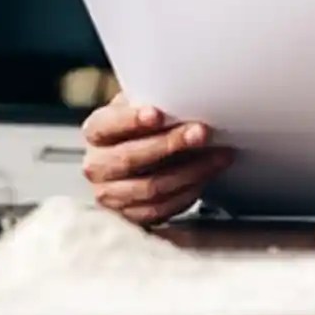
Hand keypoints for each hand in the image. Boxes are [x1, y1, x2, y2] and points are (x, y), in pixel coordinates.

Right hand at [80, 93, 233, 225]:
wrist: (139, 158)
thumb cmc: (142, 128)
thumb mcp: (140, 107)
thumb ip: (152, 102)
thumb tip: (183, 99)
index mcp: (96, 132)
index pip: (108, 125)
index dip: (132, 121)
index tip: (158, 114)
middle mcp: (96, 165)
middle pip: (132, 158)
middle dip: (171, 144)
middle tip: (202, 132)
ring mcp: (110, 194)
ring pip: (152, 187)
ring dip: (191, 171)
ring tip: (218, 155)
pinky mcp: (129, 216)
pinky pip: (161, 209)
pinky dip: (187, 193)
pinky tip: (205, 177)